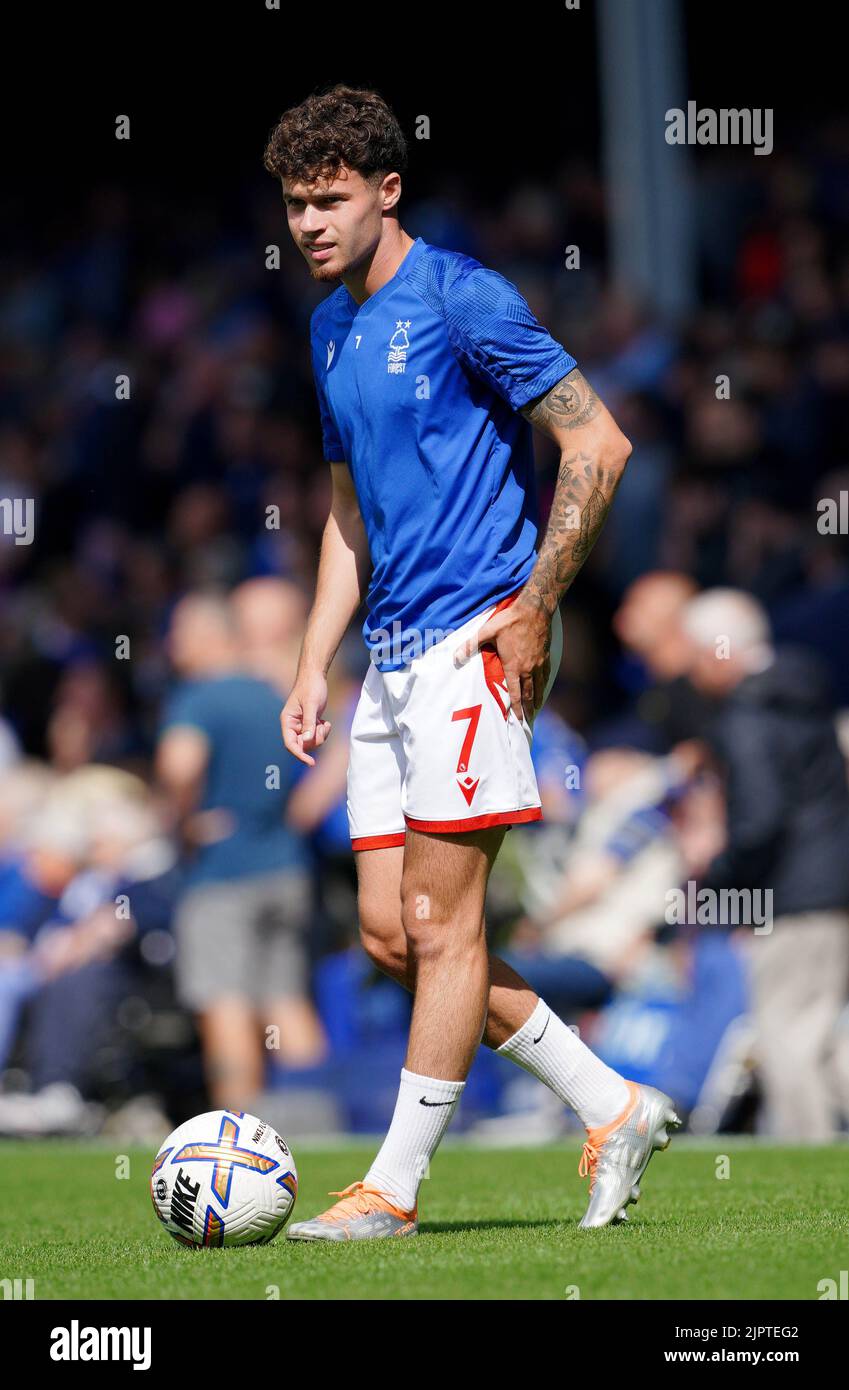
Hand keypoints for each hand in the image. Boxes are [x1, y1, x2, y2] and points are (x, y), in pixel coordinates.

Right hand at [281, 670, 330, 765]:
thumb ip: (309, 723)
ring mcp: (302, 725)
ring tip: (324, 723)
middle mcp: (293, 725)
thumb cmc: (311, 687)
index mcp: (288, 721)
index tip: (311, 762)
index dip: (299, 754)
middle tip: (322, 728)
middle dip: (314, 740)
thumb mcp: (311, 705)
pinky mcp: (310, 723)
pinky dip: (323, 731)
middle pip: (302, 745)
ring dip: (320, 736)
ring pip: (311, 741)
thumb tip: (307, 740)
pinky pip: (316, 735)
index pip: (290, 743)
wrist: (315, 676)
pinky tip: (325, 721)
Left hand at [453, 594, 550, 722]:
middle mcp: (529, 668)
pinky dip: (544, 685)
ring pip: (539, 686)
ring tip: (535, 709)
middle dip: (527, 708)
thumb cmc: (510, 620)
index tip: (517, 720)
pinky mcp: (545, 655)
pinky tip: (543, 688)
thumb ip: (471, 645)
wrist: (535, 608)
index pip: (516, 693)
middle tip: (526, 720)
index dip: (516, 708)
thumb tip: (455, 657)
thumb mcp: (487, 631)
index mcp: (514, 666)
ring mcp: (539, 663)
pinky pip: (546, 675)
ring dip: (537, 699)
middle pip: (529, 694)